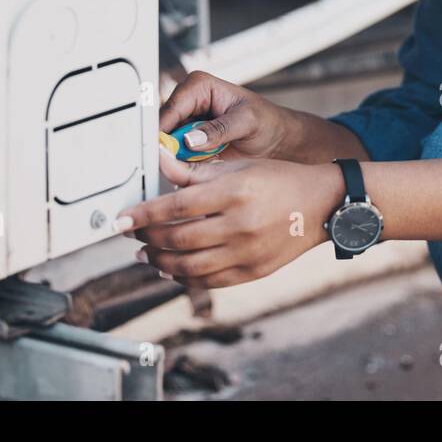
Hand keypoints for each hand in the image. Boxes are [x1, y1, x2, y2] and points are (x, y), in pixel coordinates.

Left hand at [114, 144, 344, 287]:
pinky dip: (183, 277)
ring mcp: (246, 252)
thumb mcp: (238, 166)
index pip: (175, 207)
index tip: (120, 220)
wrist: (322, 205)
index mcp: (233, 192)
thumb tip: (158, 160)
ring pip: (188, 266)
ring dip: (160, 261)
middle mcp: (239, 225)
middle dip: (147, 238)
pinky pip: (208, 281)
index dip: (142, 215)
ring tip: (146, 252)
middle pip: (177, 238)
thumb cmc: (278, 180)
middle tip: (133, 234)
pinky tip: (171, 267)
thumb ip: (195, 170)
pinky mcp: (252, 272)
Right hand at [160, 70, 296, 160]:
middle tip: (180, 165)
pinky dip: (183, 165)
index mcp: (199, 86)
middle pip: (163, 127)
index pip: (171, 108)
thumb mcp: (247, 122)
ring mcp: (187, 123)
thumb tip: (191, 139)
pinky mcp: (190, 142)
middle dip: (169, 147)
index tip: (162, 151)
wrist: (278, 140)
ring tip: (198, 166)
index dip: (164, 131)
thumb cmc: (268, 122)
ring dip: (177, 158)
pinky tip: (198, 170)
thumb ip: (219, 130)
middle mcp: (189, 102)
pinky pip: (176, 156)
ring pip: (167, 144)